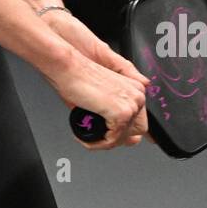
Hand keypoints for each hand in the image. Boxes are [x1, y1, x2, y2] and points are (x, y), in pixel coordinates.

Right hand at [40, 6, 152, 147]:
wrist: (66, 64)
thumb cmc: (77, 72)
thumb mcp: (98, 91)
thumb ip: (112, 110)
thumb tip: (125, 133)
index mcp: (135, 87)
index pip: (140, 119)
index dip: (125, 132)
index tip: (111, 138)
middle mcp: (137, 94)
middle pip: (137, 130)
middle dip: (115, 138)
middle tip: (96, 138)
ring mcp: (131, 104)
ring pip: (125, 137)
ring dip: (104, 141)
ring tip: (87, 137)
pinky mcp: (121, 113)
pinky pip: (112, 139)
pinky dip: (97, 143)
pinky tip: (84, 136)